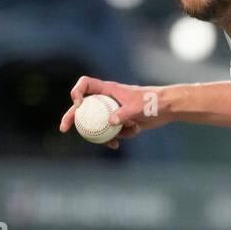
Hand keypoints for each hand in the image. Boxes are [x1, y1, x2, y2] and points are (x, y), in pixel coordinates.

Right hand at [58, 75, 174, 149]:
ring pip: (96, 124)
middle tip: (64, 129)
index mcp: (108, 89)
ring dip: (102, 135)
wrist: (166, 108)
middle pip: (84, 107)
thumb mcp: (137, 107)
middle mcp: (106, 99)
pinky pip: (109, 132)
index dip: (77, 93)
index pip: (85, 85)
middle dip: (72, 117)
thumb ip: (123, 114)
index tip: (78, 105)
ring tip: (112, 143)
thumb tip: (110, 123)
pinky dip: (113, 139)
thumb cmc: (152, 102)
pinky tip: (119, 144)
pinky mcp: (119, 122)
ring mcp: (111, 111)